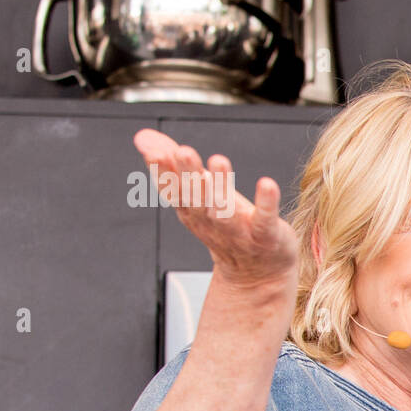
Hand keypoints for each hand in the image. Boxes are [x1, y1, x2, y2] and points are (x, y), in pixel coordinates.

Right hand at [134, 128, 299, 291]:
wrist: (257, 272)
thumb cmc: (227, 226)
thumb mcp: (197, 196)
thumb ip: (173, 167)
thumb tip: (143, 138)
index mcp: (192, 211)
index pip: (174, 193)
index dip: (164, 175)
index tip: (156, 154)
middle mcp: (211, 222)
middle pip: (197, 200)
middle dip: (190, 176)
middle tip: (184, 151)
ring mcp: (238, 232)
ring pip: (226, 211)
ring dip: (221, 187)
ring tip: (219, 161)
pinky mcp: (265, 236)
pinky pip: (265, 220)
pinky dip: (266, 203)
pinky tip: (267, 184)